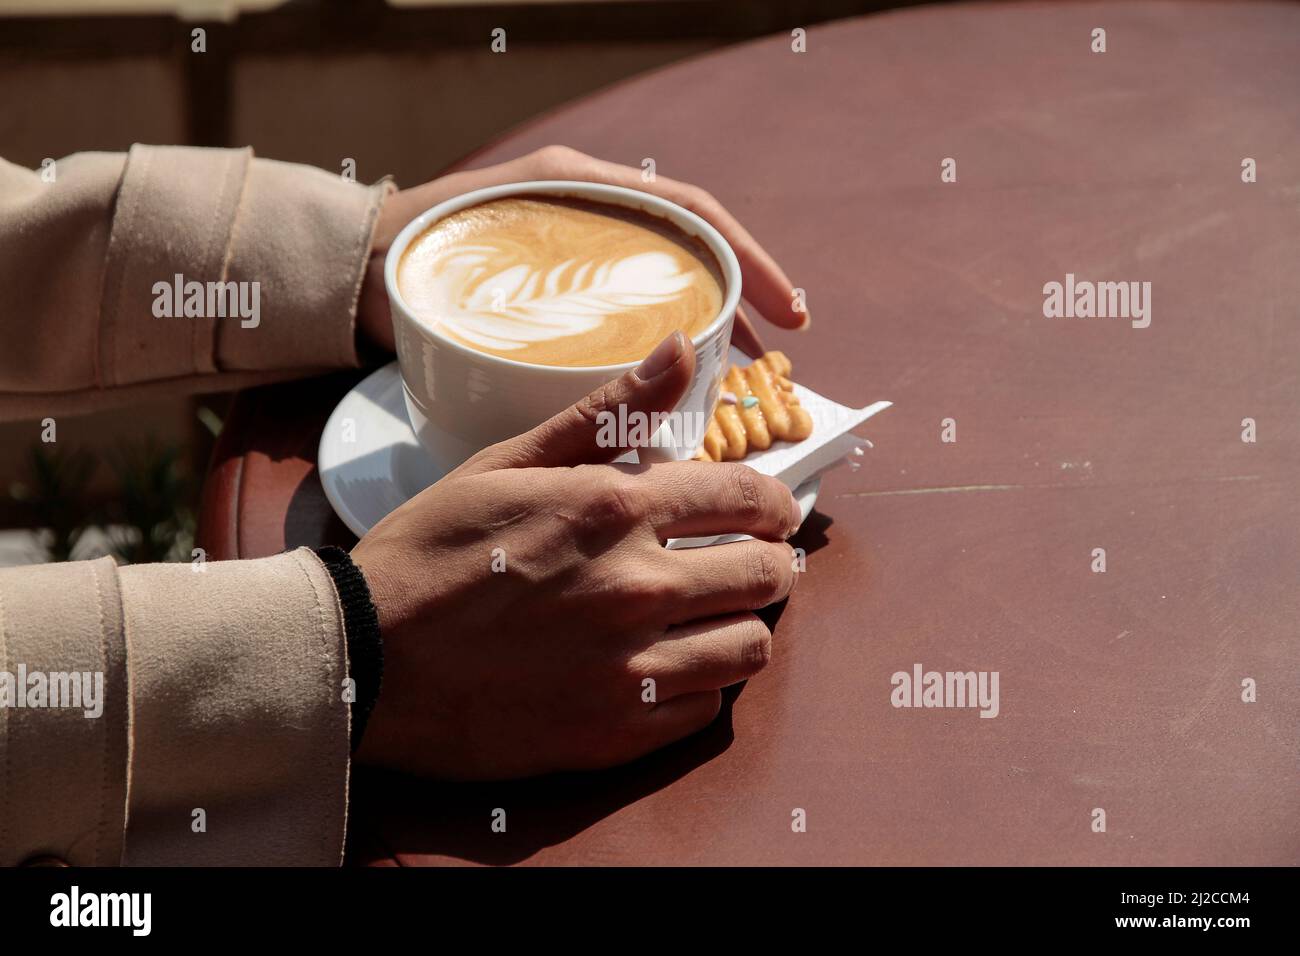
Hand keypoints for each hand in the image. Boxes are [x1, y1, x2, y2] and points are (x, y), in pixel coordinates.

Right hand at [350, 332, 801, 779]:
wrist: (361, 656)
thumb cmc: (428, 551)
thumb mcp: (506, 462)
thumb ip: (605, 411)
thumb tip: (678, 349)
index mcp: (614, 508)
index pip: (747, 496)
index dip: (773, 503)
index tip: (770, 514)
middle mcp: (636, 586)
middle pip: (766, 575)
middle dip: (767, 564)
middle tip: (746, 566)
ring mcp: (628, 666)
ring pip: (751, 648)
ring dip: (741, 628)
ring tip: (711, 620)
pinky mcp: (612, 733)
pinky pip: (705, 710)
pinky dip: (698, 687)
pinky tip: (666, 670)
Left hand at [356, 145, 810, 356]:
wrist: (354, 271)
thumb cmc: (406, 264)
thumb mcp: (475, 268)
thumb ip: (532, 295)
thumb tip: (607, 349)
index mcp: (580, 188)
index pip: (689, 214)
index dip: (745, 260)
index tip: (783, 307)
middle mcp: (589, 206)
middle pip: (690, 239)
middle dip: (743, 283)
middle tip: (783, 335)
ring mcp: (581, 238)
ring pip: (670, 266)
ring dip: (713, 306)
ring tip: (748, 359)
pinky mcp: (569, 273)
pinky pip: (638, 291)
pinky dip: (670, 323)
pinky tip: (685, 365)